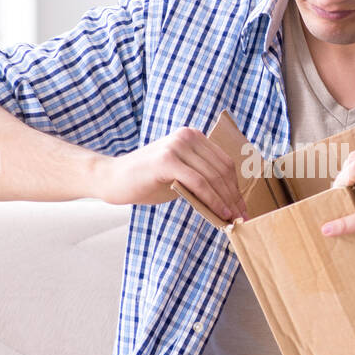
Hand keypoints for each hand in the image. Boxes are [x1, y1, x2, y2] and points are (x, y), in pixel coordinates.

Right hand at [94, 127, 249, 221]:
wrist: (113, 179)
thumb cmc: (146, 180)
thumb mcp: (179, 176)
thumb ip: (201, 178)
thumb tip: (229, 199)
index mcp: (192, 136)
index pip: (224, 162)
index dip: (235, 186)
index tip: (241, 206)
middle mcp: (187, 136)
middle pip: (222, 169)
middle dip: (233, 196)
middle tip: (241, 217)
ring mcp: (177, 145)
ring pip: (212, 177)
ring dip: (226, 200)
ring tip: (232, 218)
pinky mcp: (167, 159)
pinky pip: (199, 183)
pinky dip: (212, 200)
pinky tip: (219, 213)